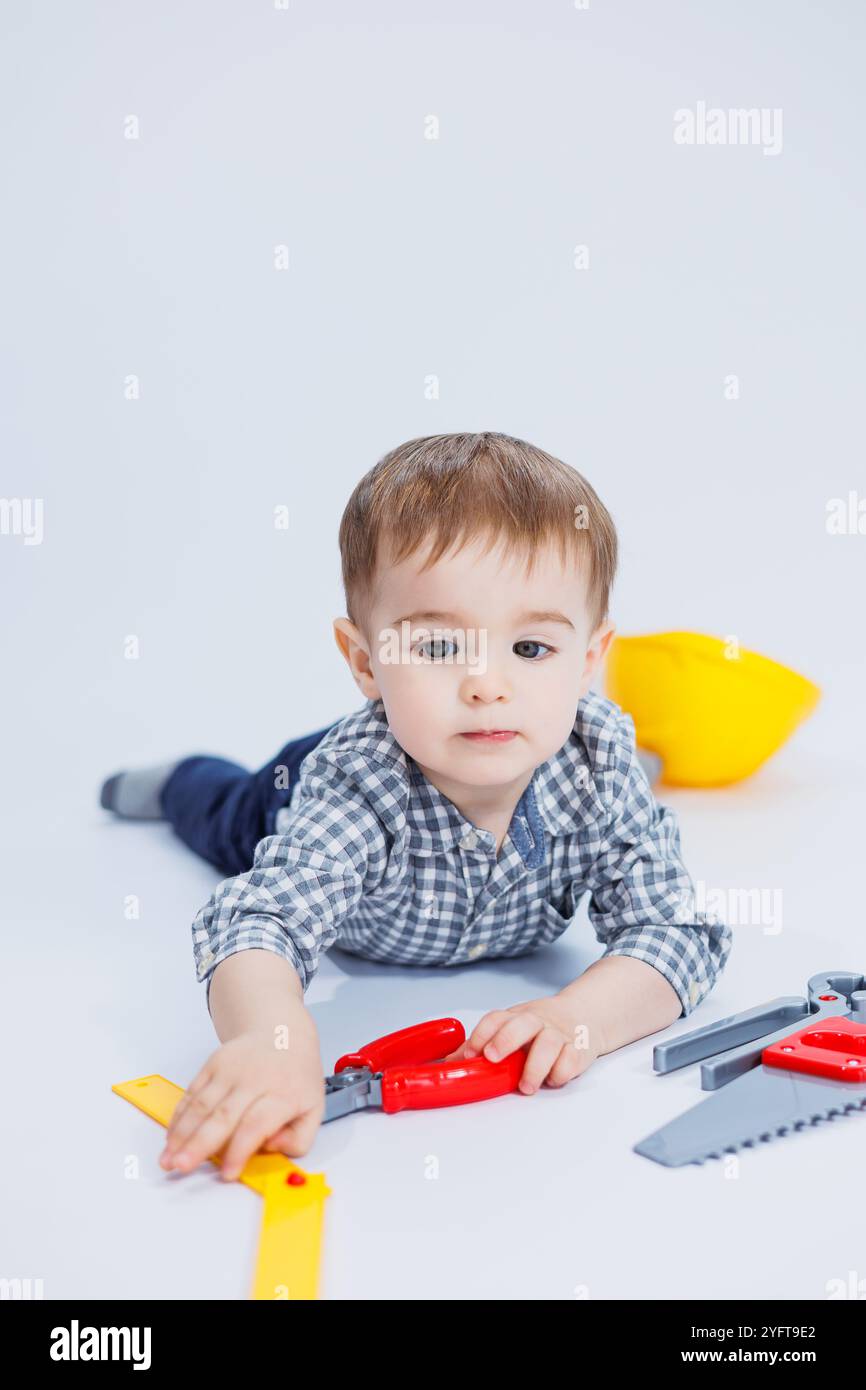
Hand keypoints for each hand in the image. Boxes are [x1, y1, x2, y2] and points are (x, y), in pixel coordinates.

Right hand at [159, 1023, 324, 1180]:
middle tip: (181, 1167)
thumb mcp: (314, 1109)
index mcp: (282, 1094)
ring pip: (201, 1105)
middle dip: (199, 1145)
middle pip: (223, 1116)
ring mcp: (231, 1071)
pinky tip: (171, 1137)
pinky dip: (179, 1117)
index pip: (257, 1124)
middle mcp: (254, 1080)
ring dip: (181, 1134)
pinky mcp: (213, 1065)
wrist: (282, 1034)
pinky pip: (191, 1093)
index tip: (227, 1173)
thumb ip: (299, 1138)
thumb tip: (272, 1148)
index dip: (239, 1151)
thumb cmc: (296, 1077)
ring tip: (168, 1159)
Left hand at [443, 995, 603, 1093]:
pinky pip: (572, 1059)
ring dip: (536, 1066)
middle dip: (506, 1040)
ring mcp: (559, 1034)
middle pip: (523, 1024)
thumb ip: (483, 1045)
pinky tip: (552, 1079)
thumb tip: (449, 1063)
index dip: (481, 1034)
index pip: (496, 1019)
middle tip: (492, 1058)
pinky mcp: (579, 1049)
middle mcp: (537, 1022)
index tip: (469, 1054)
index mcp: (516, 1017)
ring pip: (549, 1043)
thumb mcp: (510, 1029)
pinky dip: (562, 1071)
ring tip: (525, 1087)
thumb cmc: (539, 1026)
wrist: (584, 1014)